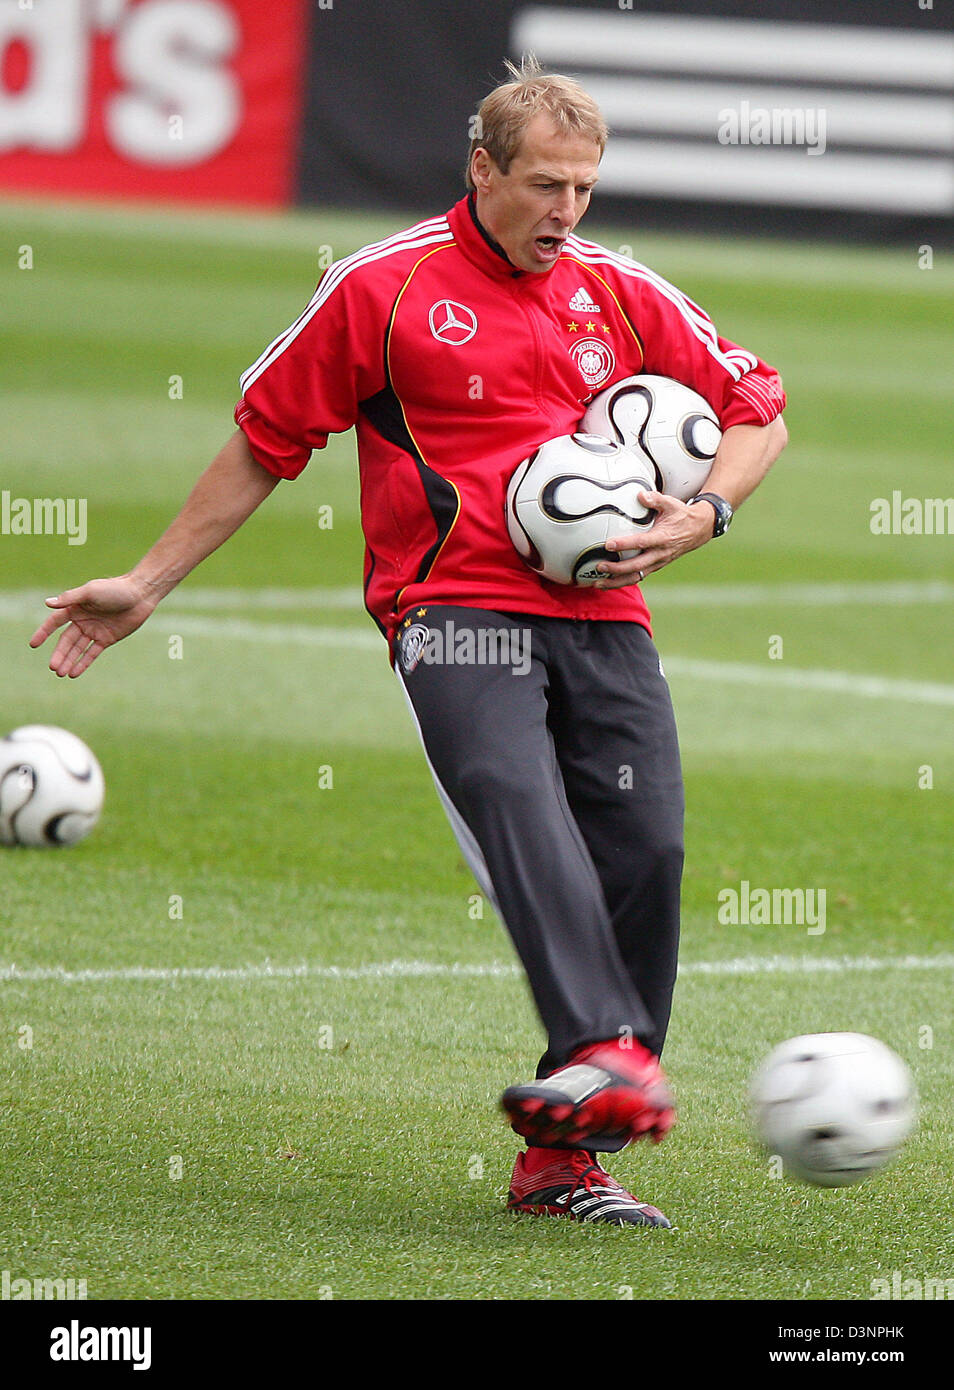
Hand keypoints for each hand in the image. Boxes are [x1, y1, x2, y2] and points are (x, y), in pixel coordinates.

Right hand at [29, 575, 157, 677]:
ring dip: (69, 661)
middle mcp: (83, 620)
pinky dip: (83, 663)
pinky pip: (92, 653)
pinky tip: (74, 673)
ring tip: (60, 673)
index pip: (55, 622)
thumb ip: (70, 598)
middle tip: (52, 667)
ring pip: (78, 649)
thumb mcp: (90, 592)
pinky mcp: (107, 639)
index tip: (33, 644)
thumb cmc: (115, 589)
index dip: (44, 633)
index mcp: (75, 608)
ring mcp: (94, 630)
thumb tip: (47, 603)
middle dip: (59, 654)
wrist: (140, 595)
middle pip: (66, 640)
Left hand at [593, 489, 714, 587]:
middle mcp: (660, 554)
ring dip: (616, 582)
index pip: (642, 543)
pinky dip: (622, 582)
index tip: (608, 544)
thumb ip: (655, 499)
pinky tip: (607, 582)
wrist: (699, 530)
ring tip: (598, 583)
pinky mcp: (655, 567)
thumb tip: (640, 495)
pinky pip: (638, 577)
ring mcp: (658, 563)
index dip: (625, 544)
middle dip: (617, 569)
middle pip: (636, 566)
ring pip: (636, 577)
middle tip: (599, 566)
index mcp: (663, 537)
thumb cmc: (682, 515)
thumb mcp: (671, 504)